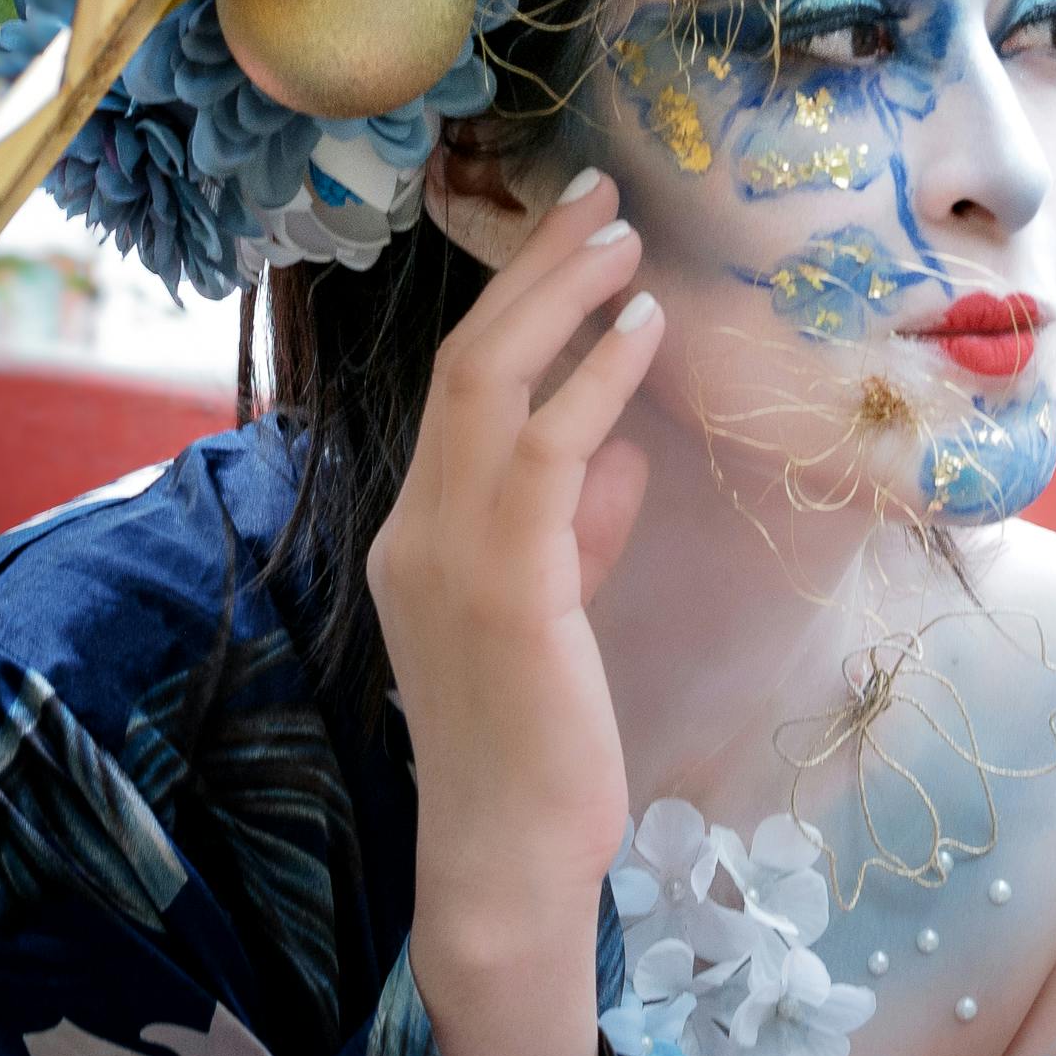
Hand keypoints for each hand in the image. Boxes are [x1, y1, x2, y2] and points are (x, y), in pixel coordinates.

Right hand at [368, 168, 662, 961]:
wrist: (509, 862)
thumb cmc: (541, 750)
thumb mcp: (559, 613)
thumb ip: (578, 531)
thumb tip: (621, 447)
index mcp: (419, 533)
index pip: (458, 388)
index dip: (515, 300)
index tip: (572, 234)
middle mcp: (416, 529)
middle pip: (463, 359)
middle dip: (531, 267)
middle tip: (596, 194)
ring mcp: (447, 555)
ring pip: (488, 385)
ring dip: (560, 298)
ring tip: (623, 236)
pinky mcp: (503, 587)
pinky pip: (544, 453)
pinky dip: (591, 377)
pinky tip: (639, 331)